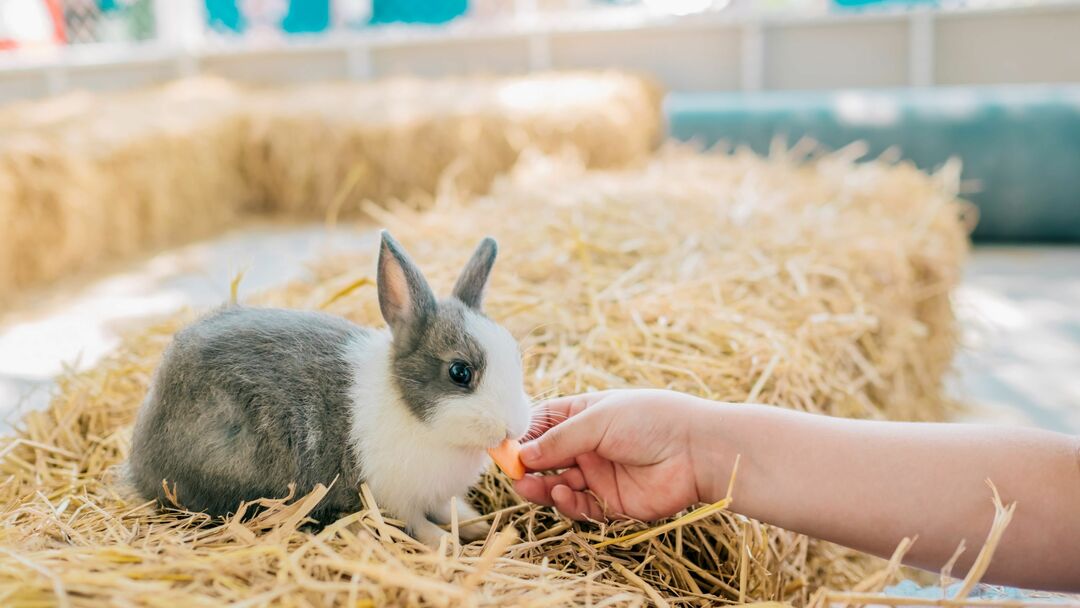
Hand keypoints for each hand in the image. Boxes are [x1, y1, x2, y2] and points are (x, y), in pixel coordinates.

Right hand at [514, 389, 722, 521]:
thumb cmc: (652, 420)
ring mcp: (599, 475)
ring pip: (558, 485)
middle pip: (546, 459)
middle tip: (512, 472)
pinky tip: (562, 492)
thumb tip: (522, 453)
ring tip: (528, 486)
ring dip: (541, 486)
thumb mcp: (599, 419)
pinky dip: (566, 502)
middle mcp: (588, 446)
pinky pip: (580, 506)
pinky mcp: (611, 503)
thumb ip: (560, 439)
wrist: (698, 450)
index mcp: (584, 416)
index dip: (522, 436)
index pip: (543, 425)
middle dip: (527, 466)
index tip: (502, 446)